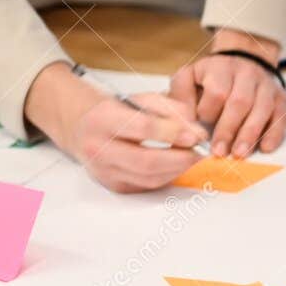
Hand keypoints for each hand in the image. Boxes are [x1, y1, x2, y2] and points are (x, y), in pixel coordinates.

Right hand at [26, 64, 203, 192]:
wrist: (84, 129)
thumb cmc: (116, 112)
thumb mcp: (140, 99)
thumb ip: (169, 108)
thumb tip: (195, 130)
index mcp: (103, 119)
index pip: (143, 128)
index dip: (173, 133)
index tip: (196, 135)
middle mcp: (98, 148)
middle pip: (146, 161)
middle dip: (180, 158)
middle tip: (200, 152)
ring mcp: (104, 171)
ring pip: (149, 178)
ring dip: (178, 169)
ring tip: (193, 157)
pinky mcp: (113, 185)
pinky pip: (147, 186)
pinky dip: (168, 176)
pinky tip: (178, 165)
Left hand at [170, 29, 285, 157]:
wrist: (241, 63)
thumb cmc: (210, 78)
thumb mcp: (189, 78)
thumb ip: (180, 97)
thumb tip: (182, 124)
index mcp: (220, 67)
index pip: (217, 91)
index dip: (208, 113)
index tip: (200, 131)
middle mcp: (246, 73)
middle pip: (240, 102)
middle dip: (228, 130)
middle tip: (219, 152)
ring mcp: (265, 85)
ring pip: (262, 109)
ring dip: (250, 134)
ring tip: (239, 154)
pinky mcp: (279, 97)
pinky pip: (281, 115)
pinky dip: (274, 132)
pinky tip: (265, 147)